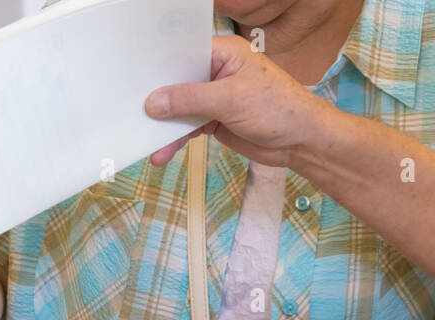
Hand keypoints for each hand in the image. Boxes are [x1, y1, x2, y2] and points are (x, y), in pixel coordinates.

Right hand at [145, 35, 325, 166]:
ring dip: (166, 128)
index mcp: (223, 53)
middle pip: (178, 83)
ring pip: (181, 110)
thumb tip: (154, 103)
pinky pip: (188, 127)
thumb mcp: (231, 99)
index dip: (159, 67)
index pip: (183, 54)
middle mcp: (216, 72)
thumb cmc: (278, 108)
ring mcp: (215, 97)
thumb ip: (191, 99)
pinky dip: (176, 140)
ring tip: (150, 146)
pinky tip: (163, 152)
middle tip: (132, 114)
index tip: (136, 80)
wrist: (301, 142)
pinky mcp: (215, 120)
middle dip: (158, 101)